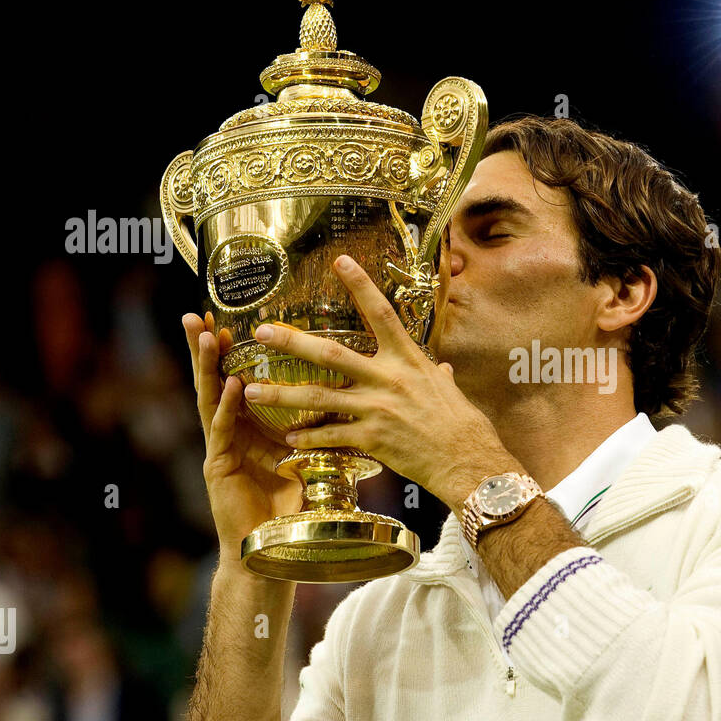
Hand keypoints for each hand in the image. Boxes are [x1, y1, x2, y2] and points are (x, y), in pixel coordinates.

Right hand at [183, 312, 302, 566]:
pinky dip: (227, 406)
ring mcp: (221, 449)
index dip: (231, 351)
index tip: (231, 317)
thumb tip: (353, 407)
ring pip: (210, 399)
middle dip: (205, 349)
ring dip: (208, 366)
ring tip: (207, 335)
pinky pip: (223, 431)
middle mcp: (231, 434)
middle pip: (215, 381)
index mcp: (250, 428)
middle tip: (199, 315)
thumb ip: (318, 434)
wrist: (273, 552)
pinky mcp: (220, 468)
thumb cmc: (292, 510)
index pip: (236, 380)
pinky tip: (231, 384)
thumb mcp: (308, 460)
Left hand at [239, 255, 518, 511]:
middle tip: (262, 332)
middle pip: (331, 354)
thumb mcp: (448, 390)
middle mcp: (387, 378)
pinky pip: (330, 435)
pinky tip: (288, 438)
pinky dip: (308, 436)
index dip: (360, 285)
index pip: (381, 313)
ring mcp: (376, 409)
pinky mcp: (371, 438)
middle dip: (292, 342)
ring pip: (319, 397)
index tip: (340, 261)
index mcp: (407, 359)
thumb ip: (436, 376)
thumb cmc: (463, 424)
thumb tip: (440, 369)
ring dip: (282, 394)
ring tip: (253, 390)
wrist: (467, 459)